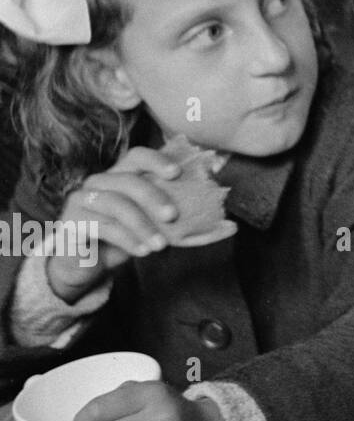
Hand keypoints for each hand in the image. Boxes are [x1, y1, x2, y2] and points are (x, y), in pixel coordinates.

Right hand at [47, 147, 183, 301]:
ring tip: (160, 245)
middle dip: (154, 197)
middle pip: (128, 180)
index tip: (177, 173)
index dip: (156, 160)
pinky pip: (102, 227)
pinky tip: (143, 251)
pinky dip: (127, 239)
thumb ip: (170, 213)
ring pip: (116, 205)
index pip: (137, 156)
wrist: (84, 265)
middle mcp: (98, 182)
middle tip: (173, 216)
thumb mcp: (148, 223)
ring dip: (143, 225)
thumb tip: (216, 216)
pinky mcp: (70, 222)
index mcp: (119, 175)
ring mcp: (81, 200)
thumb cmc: (121, 238)